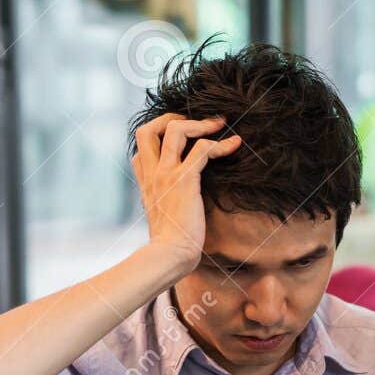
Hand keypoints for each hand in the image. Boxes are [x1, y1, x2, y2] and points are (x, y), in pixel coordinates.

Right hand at [132, 113, 242, 277]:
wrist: (169, 256)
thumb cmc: (171, 245)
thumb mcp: (162, 219)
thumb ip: (167, 205)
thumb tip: (181, 206)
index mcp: (146, 184)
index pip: (139, 149)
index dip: (156, 137)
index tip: (180, 139)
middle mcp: (153, 175)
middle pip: (148, 129)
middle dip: (172, 118)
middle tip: (197, 123)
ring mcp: (166, 175)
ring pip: (175, 129)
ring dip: (199, 123)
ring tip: (219, 124)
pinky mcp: (184, 180)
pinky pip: (202, 149)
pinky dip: (220, 143)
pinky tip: (235, 144)